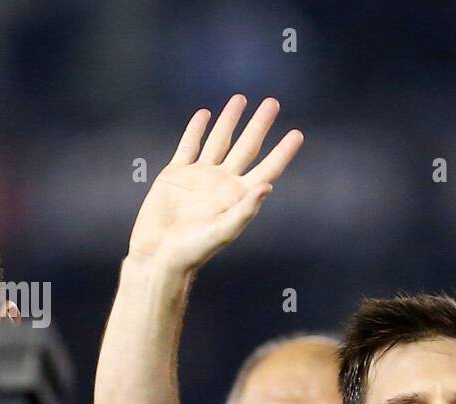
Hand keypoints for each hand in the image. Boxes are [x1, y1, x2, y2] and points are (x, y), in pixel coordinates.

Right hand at [128, 95, 303, 273]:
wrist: (158, 253)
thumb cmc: (193, 250)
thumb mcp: (223, 231)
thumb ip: (246, 210)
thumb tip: (268, 187)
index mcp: (238, 196)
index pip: (267, 169)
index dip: (283, 152)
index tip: (297, 134)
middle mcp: (222, 183)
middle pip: (247, 147)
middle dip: (260, 125)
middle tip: (273, 102)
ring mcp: (200, 176)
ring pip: (219, 140)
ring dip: (230, 120)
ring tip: (241, 99)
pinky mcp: (176, 174)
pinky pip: (189, 145)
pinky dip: (196, 129)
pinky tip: (205, 115)